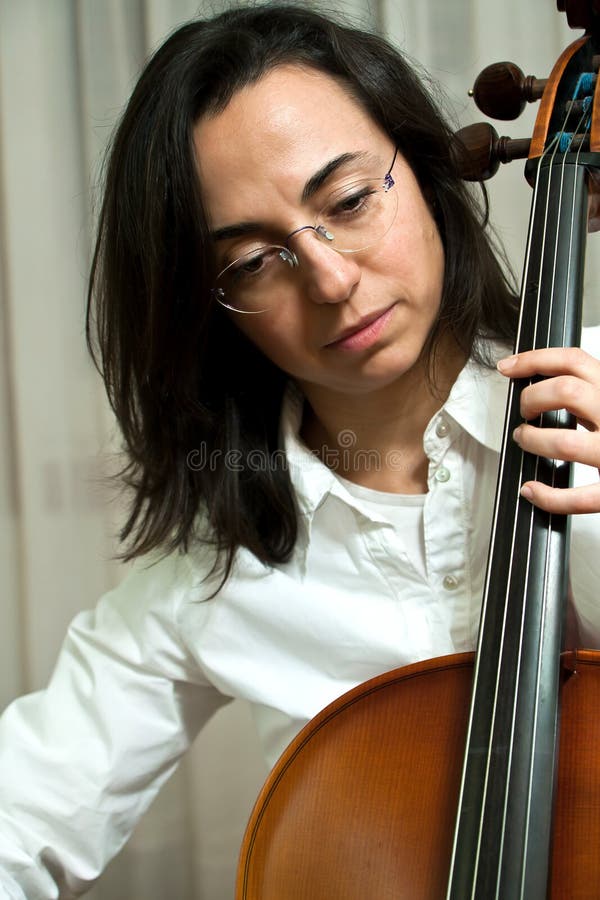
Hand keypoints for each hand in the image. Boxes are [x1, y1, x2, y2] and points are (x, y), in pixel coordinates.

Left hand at [497, 347, 599, 513]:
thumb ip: (592, 392)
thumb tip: (544, 383)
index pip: (574, 361)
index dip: (534, 360)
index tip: (509, 367)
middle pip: (566, 392)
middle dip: (532, 399)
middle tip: (525, 411)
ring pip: (566, 443)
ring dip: (534, 441)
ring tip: (526, 440)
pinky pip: (581, 496)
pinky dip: (549, 496)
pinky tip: (533, 490)